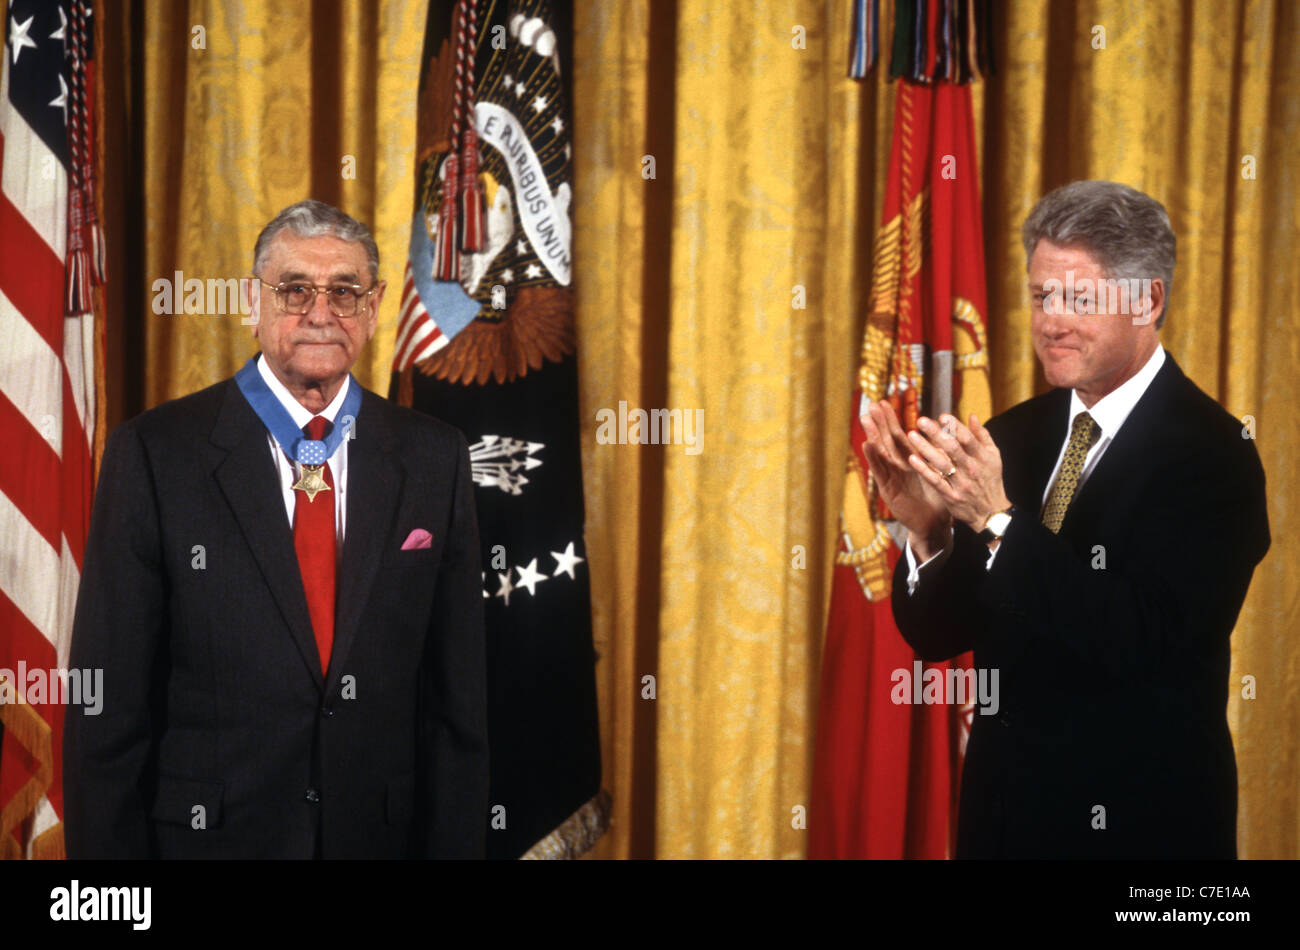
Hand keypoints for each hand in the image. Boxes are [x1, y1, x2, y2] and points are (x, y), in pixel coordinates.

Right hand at [859, 400, 951, 555]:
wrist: (934, 524)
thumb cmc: (938, 498)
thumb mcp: (938, 471)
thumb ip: (937, 453)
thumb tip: (943, 432)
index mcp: (909, 461)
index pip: (898, 437)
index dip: (890, 420)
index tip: (884, 403)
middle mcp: (897, 468)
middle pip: (886, 441)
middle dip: (879, 423)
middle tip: (871, 405)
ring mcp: (891, 479)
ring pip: (881, 454)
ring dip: (873, 436)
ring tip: (865, 420)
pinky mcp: (889, 491)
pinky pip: (881, 473)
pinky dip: (874, 459)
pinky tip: (867, 445)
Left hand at [904, 413, 1010, 531]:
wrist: (991, 512)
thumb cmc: (990, 480)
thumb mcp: (993, 457)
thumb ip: (982, 436)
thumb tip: (972, 416)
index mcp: (982, 457)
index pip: (968, 438)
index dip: (955, 426)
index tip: (941, 416)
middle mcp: (972, 468)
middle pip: (952, 448)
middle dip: (936, 433)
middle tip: (921, 421)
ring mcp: (961, 483)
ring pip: (941, 463)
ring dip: (925, 448)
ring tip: (912, 435)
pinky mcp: (951, 496)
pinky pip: (935, 481)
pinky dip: (924, 470)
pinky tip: (912, 458)